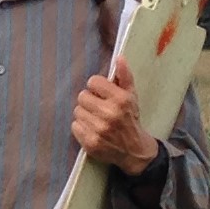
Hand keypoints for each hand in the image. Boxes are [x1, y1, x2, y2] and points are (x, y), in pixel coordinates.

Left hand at [72, 57, 159, 172]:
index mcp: (120, 99)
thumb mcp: (132, 96)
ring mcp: (99, 130)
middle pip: (82, 96)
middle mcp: (110, 114)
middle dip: (89, 101)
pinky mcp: (91, 143)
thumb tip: (119, 58)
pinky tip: (92, 129)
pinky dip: (81, 127)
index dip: (96, 87)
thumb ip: (125, 76)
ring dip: (85, 114)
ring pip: (77, 111)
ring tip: (96, 119)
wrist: (134, 150)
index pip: (93, 82)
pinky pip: (74, 126)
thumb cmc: (130, 119)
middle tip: (98, 108)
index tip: (102, 93)